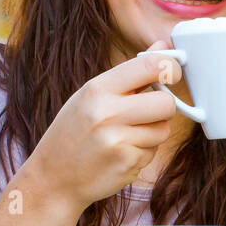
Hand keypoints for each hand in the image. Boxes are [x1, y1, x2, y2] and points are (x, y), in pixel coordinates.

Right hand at [23, 41, 180, 211]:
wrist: (52, 178)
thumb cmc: (74, 132)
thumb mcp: (92, 96)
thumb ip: (130, 74)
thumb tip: (164, 47)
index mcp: (97, 89)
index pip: (149, 65)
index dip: (170, 67)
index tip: (173, 72)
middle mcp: (107, 113)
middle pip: (166, 103)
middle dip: (164, 107)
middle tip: (148, 112)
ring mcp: (117, 140)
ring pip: (163, 129)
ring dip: (153, 132)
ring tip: (126, 136)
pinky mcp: (127, 163)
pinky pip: (154, 151)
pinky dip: (144, 151)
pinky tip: (121, 153)